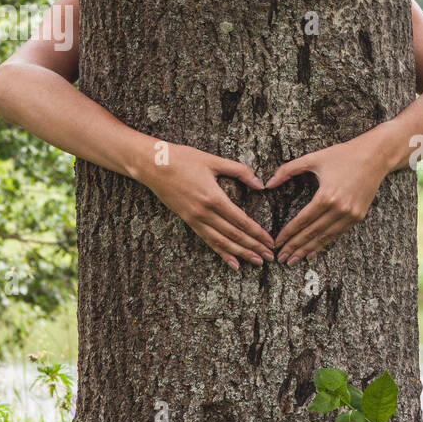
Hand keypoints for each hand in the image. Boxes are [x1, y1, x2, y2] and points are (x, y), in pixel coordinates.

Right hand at [137, 143, 274, 269]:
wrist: (152, 165)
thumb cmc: (183, 158)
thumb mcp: (213, 160)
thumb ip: (239, 171)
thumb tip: (261, 185)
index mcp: (214, 197)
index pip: (241, 221)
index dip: (257, 233)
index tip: (270, 242)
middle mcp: (204, 213)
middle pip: (234, 235)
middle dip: (253, 247)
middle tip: (270, 257)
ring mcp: (194, 219)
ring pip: (221, 242)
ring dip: (240, 254)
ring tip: (256, 262)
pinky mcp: (187, 221)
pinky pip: (207, 240)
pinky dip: (221, 253)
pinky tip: (232, 263)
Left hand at [266, 135, 390, 263]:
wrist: (375, 156)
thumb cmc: (343, 155)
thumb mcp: (313, 158)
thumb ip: (288, 170)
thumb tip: (268, 184)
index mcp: (326, 196)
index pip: (302, 220)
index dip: (288, 233)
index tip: (276, 243)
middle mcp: (339, 209)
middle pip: (312, 233)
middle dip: (295, 247)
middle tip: (281, 258)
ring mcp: (350, 215)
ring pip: (324, 237)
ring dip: (307, 250)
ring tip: (293, 261)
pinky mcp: (358, 217)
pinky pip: (337, 234)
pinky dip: (323, 244)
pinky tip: (312, 252)